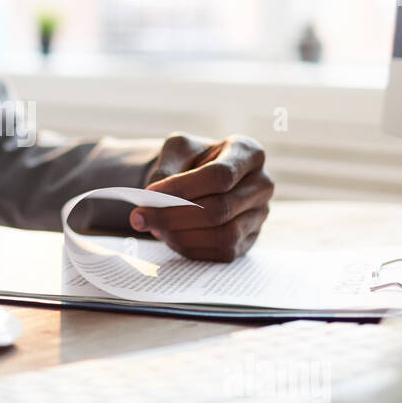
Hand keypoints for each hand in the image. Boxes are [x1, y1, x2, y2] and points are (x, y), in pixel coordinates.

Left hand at [129, 133, 273, 261]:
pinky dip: (190, 248)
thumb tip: (153, 198)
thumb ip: (166, 169)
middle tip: (139, 217)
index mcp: (247, 152)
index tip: (149, 193)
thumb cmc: (191, 158)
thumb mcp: (177, 150)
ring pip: (223, 234)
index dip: (183, 188)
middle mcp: (262, 184)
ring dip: (181, 235)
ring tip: (153, 227)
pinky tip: (169, 237)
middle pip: (220, 208)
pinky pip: (222, 252)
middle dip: (174, 216)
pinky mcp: (249, 240)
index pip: (219, 176)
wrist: (201, 176)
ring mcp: (259, 215)